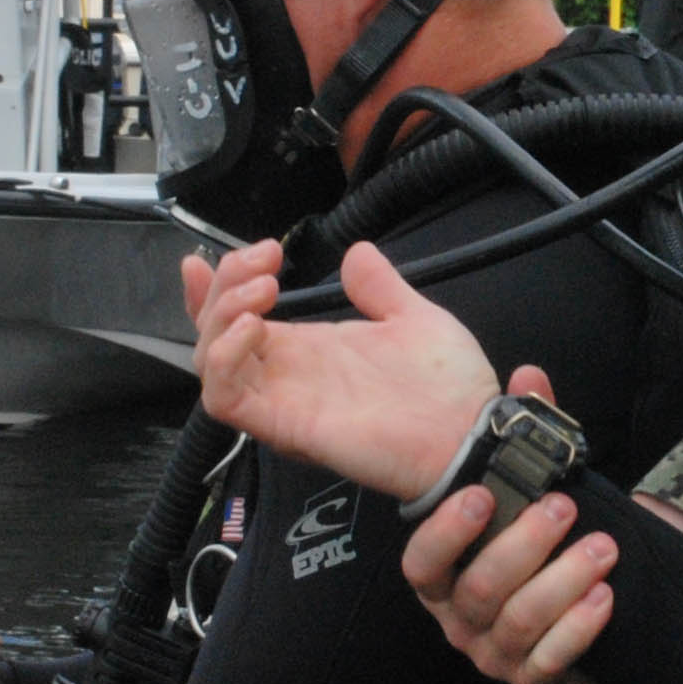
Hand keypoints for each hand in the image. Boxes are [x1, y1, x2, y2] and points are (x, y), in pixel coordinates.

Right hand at [184, 239, 500, 500]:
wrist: (473, 430)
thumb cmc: (449, 385)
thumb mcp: (413, 317)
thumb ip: (379, 288)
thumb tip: (356, 252)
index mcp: (308, 349)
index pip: (236, 320)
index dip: (215, 289)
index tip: (221, 254)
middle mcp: (285, 375)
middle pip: (214, 334)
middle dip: (223, 287)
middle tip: (265, 263)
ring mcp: (282, 400)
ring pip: (210, 365)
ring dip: (220, 318)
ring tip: (263, 289)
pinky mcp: (286, 426)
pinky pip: (226, 402)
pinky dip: (224, 359)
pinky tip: (254, 327)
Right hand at [400, 365, 618, 683]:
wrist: (590, 605)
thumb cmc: (545, 545)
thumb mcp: (534, 490)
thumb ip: (529, 436)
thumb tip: (529, 376)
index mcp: (444, 576)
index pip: (422, 564)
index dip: (446, 533)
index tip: (480, 496)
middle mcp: (459, 619)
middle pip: (478, 590)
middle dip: (523, 547)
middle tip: (563, 509)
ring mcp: (495, 654)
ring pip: (518, 622)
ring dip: (562, 582)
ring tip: (602, 549)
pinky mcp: (535, 679)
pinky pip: (551, 662)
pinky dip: (578, 629)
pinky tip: (604, 597)